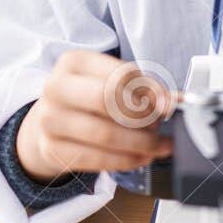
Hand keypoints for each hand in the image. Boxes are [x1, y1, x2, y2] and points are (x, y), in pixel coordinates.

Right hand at [17, 51, 176, 182]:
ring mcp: (49, 120)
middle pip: (107, 100)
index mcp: (74, 62)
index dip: (150, 91)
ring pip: (104, 134)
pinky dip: (126, 160)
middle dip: (141, 117)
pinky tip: (141, 157)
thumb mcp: (111, 83)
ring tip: (156, 145)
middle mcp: (56, 87)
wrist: (48, 124)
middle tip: (157, 126)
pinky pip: (96, 159)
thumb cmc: (87, 100)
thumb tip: (174, 101)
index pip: (120, 73)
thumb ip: (144, 89)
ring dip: (139, 143)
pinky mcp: (51, 150)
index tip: (166, 106)